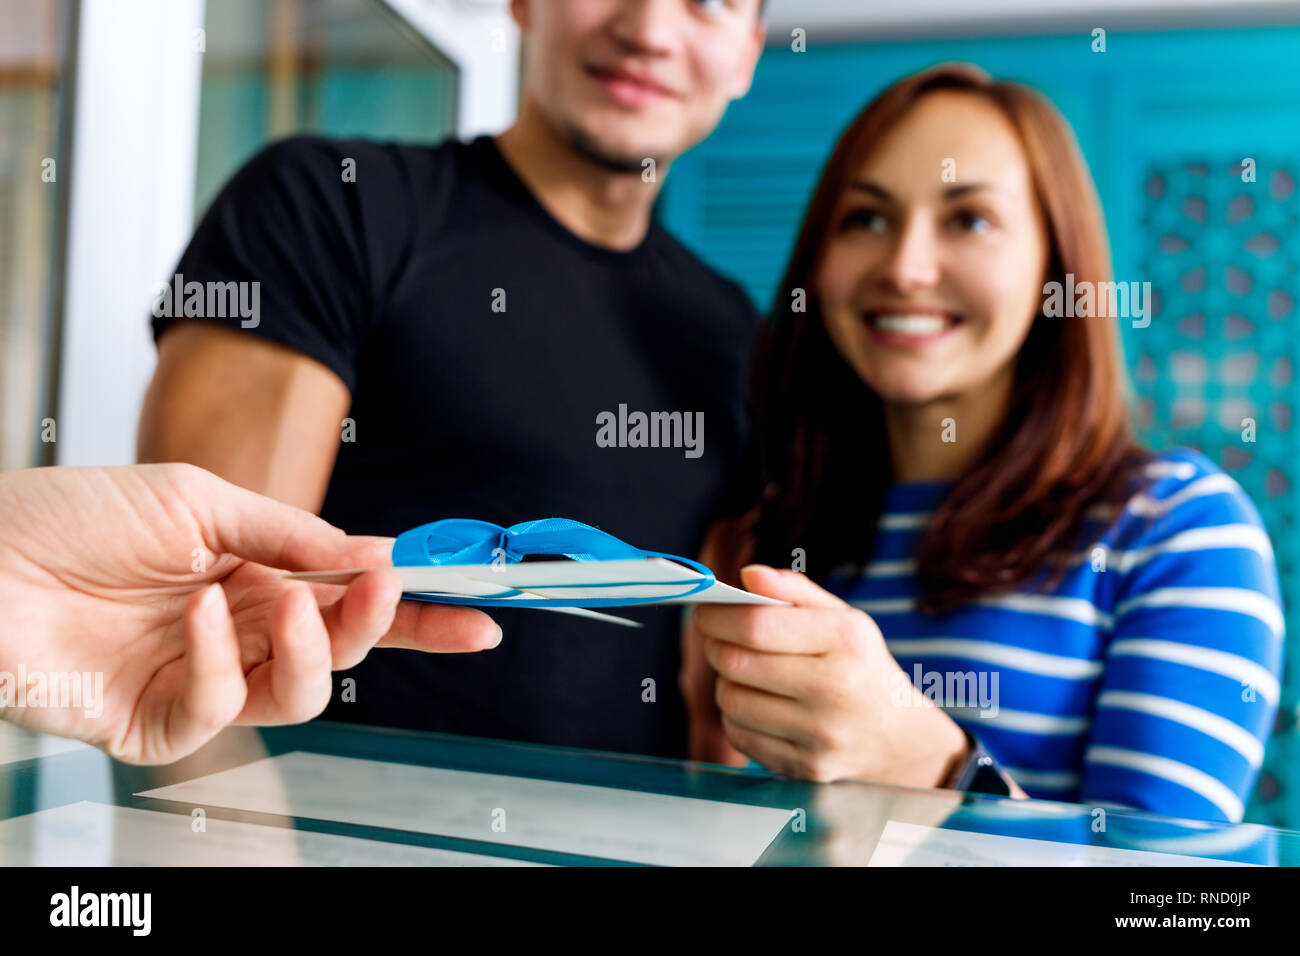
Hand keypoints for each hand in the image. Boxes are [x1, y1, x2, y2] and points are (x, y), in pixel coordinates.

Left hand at [0, 463, 499, 763]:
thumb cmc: (73, 516)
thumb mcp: (199, 500)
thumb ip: (292, 535)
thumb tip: (375, 552)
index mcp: (257, 575)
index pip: (354, 596)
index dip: (419, 604)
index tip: (475, 602)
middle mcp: (242, 630)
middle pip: (345, 650)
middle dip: (389, 627)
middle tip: (395, 592)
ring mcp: (206, 678)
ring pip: (303, 693)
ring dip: (311, 647)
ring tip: (289, 602)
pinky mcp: (162, 724)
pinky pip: (223, 708)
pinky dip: (219, 659)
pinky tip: (194, 613)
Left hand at [692, 565, 968, 785]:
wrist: (897, 738)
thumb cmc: (859, 666)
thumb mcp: (842, 618)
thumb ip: (794, 590)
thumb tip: (747, 575)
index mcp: (845, 640)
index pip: (757, 625)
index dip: (717, 616)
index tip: (704, 611)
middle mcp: (837, 688)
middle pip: (736, 662)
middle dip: (715, 646)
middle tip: (718, 639)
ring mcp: (822, 734)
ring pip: (731, 700)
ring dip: (724, 681)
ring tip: (743, 673)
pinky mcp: (806, 767)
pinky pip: (739, 735)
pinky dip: (736, 716)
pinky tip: (756, 705)